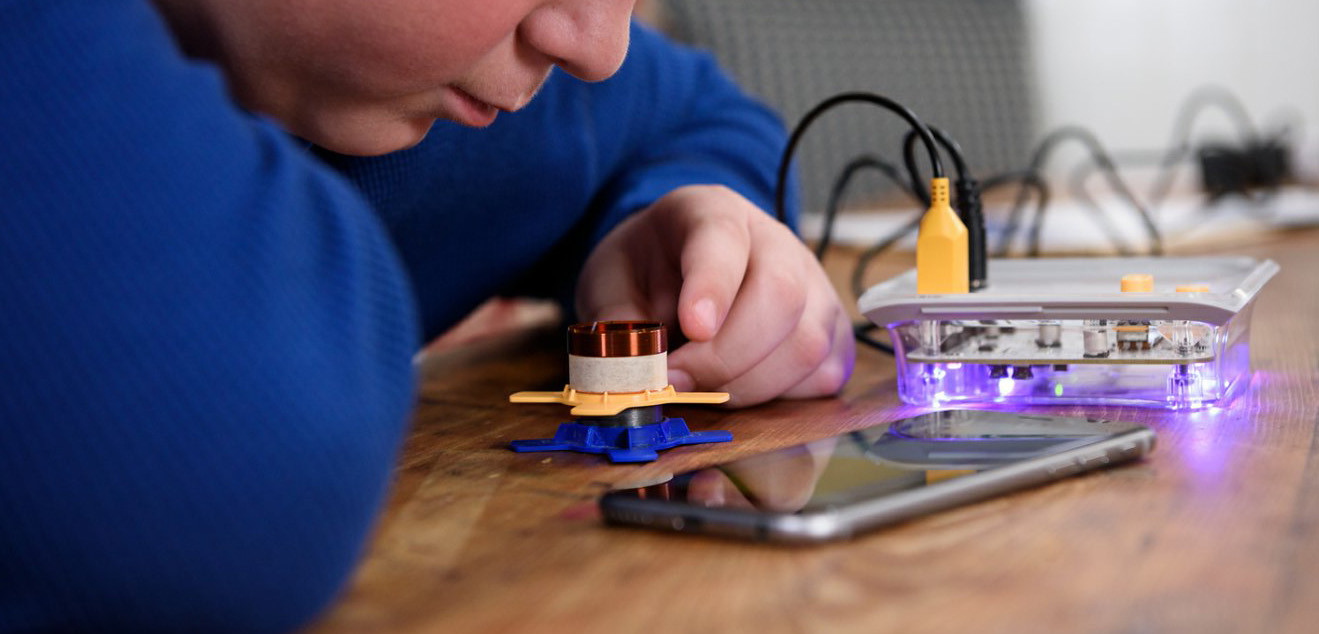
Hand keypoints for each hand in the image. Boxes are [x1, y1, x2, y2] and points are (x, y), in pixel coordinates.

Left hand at [576, 185, 854, 406]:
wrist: (676, 268)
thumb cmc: (646, 273)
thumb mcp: (609, 281)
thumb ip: (617, 319)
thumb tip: (633, 370)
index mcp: (713, 213)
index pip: (724, 240)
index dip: (713, 287)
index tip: (692, 327)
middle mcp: (775, 242)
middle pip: (781, 295)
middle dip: (727, 355)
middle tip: (678, 380)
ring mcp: (813, 286)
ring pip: (807, 343)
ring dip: (750, 385)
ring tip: (703, 388)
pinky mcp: (832, 332)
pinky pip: (823, 375)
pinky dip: (781, 398)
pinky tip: (740, 389)